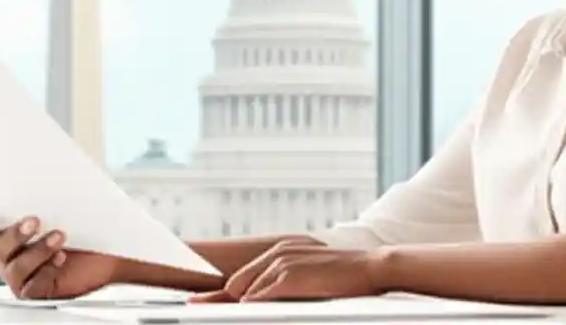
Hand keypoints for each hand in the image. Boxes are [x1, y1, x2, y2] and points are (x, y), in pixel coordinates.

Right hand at [0, 210, 120, 299]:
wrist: (104, 258)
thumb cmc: (80, 232)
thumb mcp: (64, 212)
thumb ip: (48, 200)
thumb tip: (51, 176)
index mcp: (9, 234)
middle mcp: (10, 256)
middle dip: (15, 234)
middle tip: (35, 221)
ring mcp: (20, 276)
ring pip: (15, 267)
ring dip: (37, 251)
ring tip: (59, 237)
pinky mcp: (34, 291)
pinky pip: (31, 286)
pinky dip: (45, 270)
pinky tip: (60, 258)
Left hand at [189, 240, 383, 302]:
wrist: (370, 267)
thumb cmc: (345, 275)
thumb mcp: (311, 272)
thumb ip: (287, 281)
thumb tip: (261, 300)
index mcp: (279, 251)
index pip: (241, 277)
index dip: (216, 293)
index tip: (195, 303)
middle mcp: (276, 253)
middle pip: (236, 285)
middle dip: (220, 303)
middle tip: (195, 310)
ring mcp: (282, 263)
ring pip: (245, 292)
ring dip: (236, 307)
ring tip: (214, 313)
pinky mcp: (289, 276)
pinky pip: (259, 297)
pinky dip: (251, 308)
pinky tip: (245, 313)